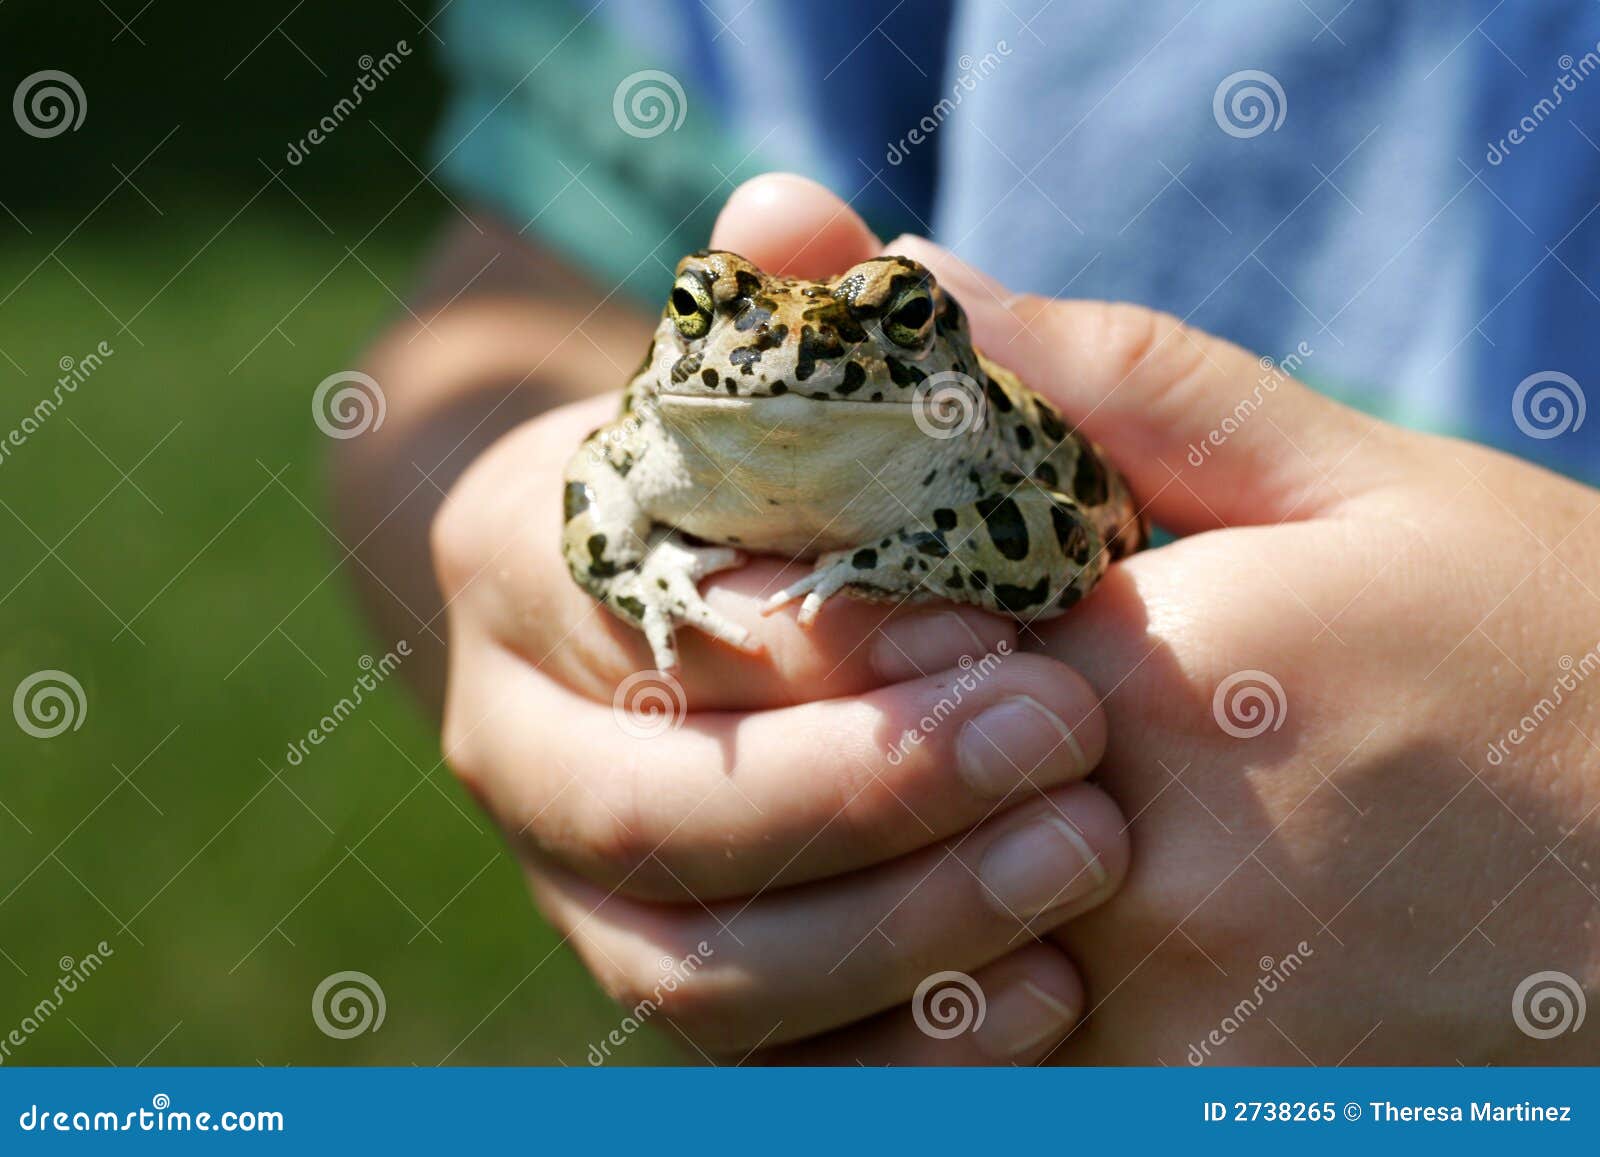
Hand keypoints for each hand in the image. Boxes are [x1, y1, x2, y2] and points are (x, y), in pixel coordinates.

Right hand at [433, 175, 1135, 1063]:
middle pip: (655, 818)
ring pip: (697, 972)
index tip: (991, 631)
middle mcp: (514, 745)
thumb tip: (796, 218)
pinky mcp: (661, 979)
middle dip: (865, 797)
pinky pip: (752, 1071)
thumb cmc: (753, 469)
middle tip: (1060, 751)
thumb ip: (796, 316)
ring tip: (1074, 880)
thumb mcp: (766, 376)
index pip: (650, 617)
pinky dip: (889, 1057)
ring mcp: (575, 888)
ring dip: (892, 938)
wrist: (677, 590)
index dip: (814, 642)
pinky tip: (1035, 1009)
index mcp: (521, 564)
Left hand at [877, 234, 1599, 1063]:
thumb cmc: (1547, 653)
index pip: (856, 628)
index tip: (803, 585)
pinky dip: (944, 1007)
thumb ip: (1106, 381)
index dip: (807, 607)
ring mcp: (1148, 1020)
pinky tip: (989, 931)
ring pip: (894, 950)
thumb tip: (903, 279)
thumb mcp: (1351, 484)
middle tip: (830, 704)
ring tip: (917, 815)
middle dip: (825, 742)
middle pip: (858, 795)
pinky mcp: (1174, 1111)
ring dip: (866, 880)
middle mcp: (1122, 861)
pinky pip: (978, 1070)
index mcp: (1141, 672)